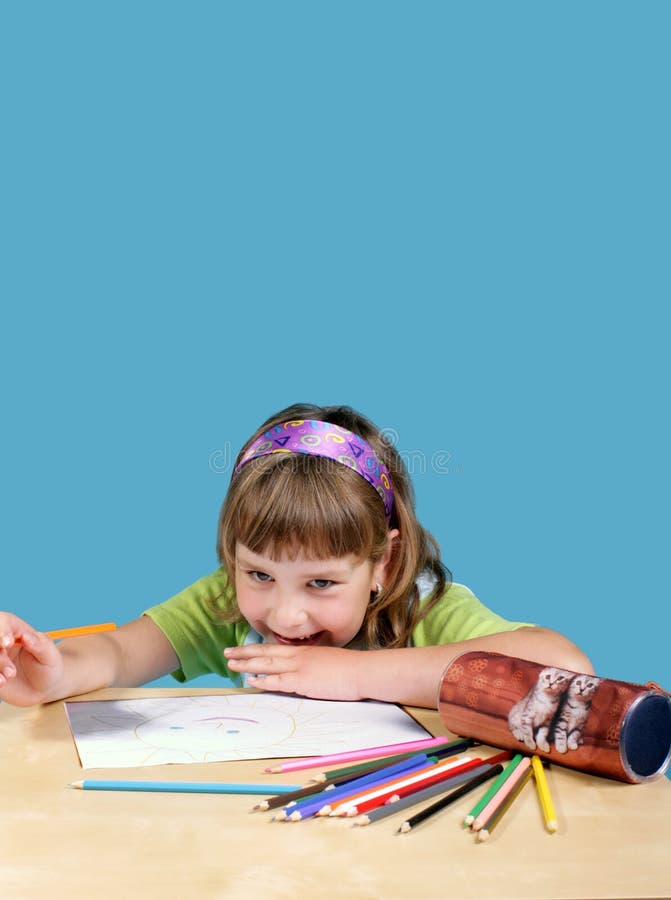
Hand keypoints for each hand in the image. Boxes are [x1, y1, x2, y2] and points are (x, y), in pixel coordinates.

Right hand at [0, 612, 64, 705]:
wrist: (44, 690)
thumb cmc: (49, 667)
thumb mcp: (50, 656)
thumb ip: (39, 646)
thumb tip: (25, 636)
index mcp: (17, 630)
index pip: (4, 621)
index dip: (3, 630)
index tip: (7, 643)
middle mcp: (2, 643)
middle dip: (0, 657)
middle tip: (12, 672)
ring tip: (11, 676)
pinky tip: (3, 683)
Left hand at [223, 644, 363, 700]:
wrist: (362, 671)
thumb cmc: (350, 669)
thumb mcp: (327, 661)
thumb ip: (312, 665)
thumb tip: (303, 672)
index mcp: (304, 652)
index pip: (274, 649)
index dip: (255, 649)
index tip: (241, 649)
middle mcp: (298, 656)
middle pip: (265, 653)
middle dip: (244, 653)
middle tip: (227, 653)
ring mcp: (299, 668)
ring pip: (267, 664)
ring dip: (247, 664)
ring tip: (231, 665)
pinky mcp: (303, 681)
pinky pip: (278, 681)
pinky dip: (263, 680)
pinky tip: (251, 680)